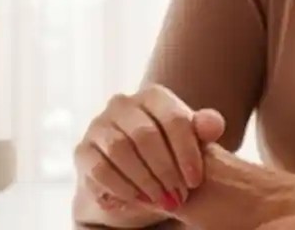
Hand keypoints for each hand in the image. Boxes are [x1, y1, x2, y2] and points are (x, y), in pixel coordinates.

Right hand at [73, 84, 225, 212]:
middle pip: (145, 136)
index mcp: (154, 96)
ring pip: (120, 150)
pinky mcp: (82, 150)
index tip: (195, 180)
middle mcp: (122, 104)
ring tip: (162, 199)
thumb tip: (212, 126)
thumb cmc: (172, 148)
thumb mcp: (192, 138)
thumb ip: (205, 128)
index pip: (173, 120)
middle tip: (178, 195)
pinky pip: (100, 169)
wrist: (139, 168)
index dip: (186, 152)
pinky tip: (138, 199)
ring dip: (144, 180)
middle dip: (165, 170)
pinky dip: (121, 187)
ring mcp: (99, 125)